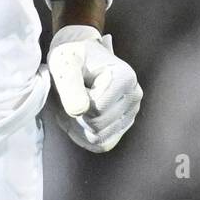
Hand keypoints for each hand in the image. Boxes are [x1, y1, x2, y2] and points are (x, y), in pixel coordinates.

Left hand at [46, 25, 141, 152]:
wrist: (77, 57)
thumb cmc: (71, 56)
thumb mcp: (64, 63)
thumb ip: (70, 84)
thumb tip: (79, 111)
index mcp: (125, 78)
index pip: (95, 110)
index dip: (75, 100)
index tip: (74, 80)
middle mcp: (134, 96)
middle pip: (97, 126)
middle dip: (76, 114)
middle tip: (70, 92)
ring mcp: (131, 112)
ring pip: (98, 138)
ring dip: (78, 124)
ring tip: (75, 101)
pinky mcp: (123, 125)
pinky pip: (100, 144)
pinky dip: (84, 133)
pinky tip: (79, 113)